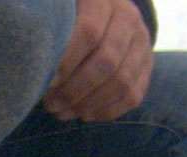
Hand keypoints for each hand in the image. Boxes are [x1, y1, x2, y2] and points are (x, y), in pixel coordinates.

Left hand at [42, 0, 152, 122]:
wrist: (102, 16)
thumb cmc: (69, 18)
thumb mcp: (62, 15)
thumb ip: (54, 32)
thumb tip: (40, 62)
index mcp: (104, 0)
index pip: (89, 33)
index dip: (66, 63)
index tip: (45, 82)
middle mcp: (129, 19)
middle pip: (107, 63)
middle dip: (75, 90)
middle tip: (51, 104)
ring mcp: (142, 44)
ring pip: (121, 83)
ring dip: (89, 104)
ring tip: (62, 112)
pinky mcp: (147, 66)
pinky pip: (132, 96)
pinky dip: (106, 111)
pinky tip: (84, 114)